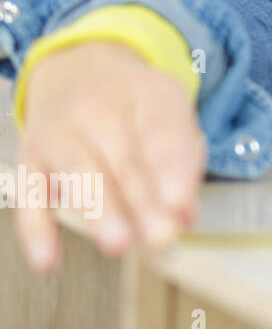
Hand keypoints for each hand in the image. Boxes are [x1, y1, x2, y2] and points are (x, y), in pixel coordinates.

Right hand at [14, 40, 206, 273]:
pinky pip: (29, 194)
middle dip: (142, 201)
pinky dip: (36, 230)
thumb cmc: (136, 108)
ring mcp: (59, 129)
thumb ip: (183, 163)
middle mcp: (99, 106)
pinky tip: (48, 261)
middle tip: (161, 239)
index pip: (162, 131)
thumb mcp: (171, 115)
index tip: (183, 208)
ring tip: (119, 244)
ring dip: (100, 210)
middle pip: (123, 156)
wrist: (79, 67)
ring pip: (79, 171)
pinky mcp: (29, 157)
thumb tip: (184, 217)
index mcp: (146, 93)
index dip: (173, 171)